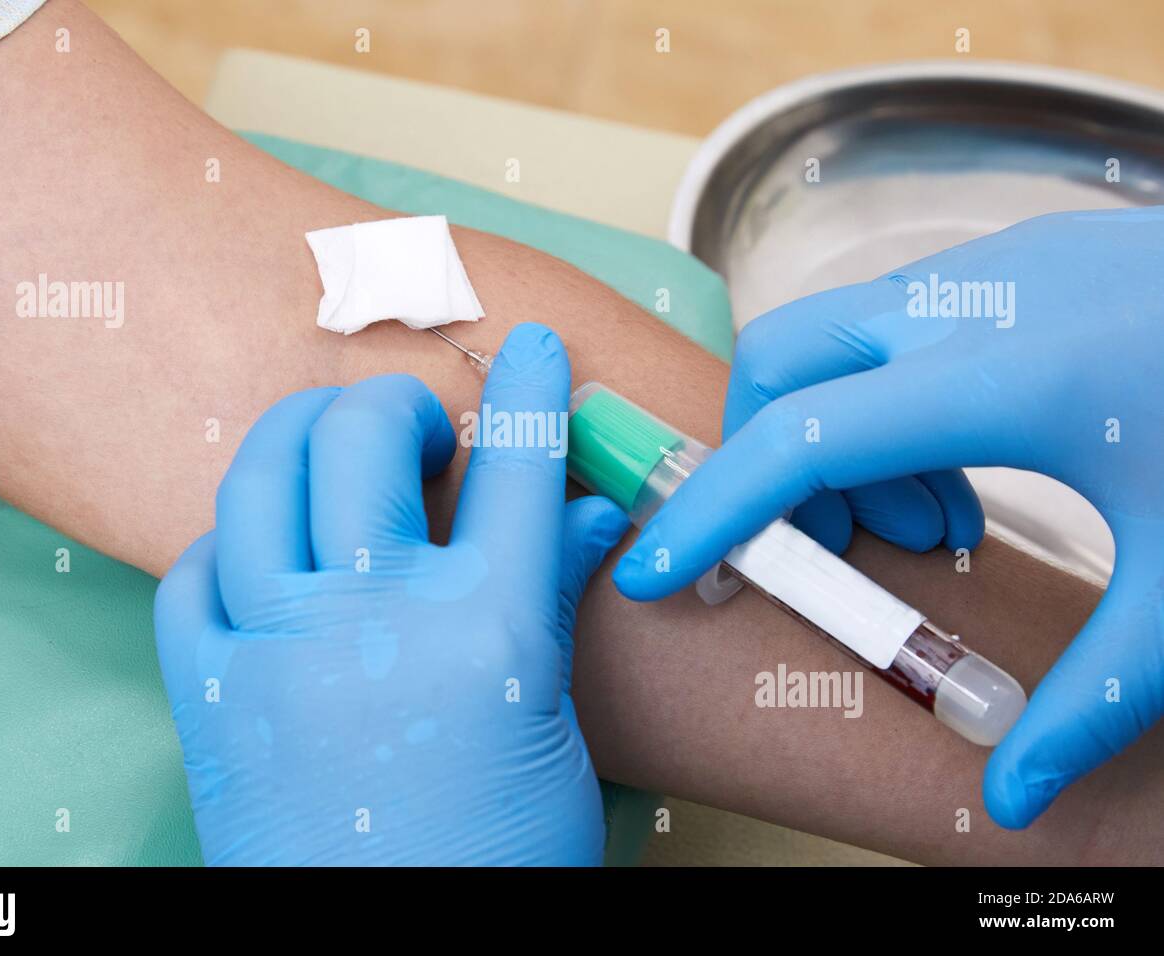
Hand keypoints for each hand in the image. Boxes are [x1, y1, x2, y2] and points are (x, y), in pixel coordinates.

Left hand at [155, 323, 628, 864]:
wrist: (394, 948)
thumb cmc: (497, 857)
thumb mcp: (552, 726)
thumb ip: (552, 602)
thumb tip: (580, 514)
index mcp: (484, 627)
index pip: (513, 465)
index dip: (525, 389)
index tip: (526, 346)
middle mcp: (371, 619)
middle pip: (364, 435)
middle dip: (397, 400)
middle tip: (420, 425)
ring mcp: (276, 649)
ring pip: (261, 478)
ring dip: (304, 435)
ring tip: (334, 449)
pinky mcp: (210, 694)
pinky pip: (193, 571)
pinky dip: (231, 540)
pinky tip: (264, 550)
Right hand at [613, 206, 1163, 827]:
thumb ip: (1092, 700)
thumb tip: (1008, 789)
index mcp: (1010, 376)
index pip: (798, 438)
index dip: (712, 510)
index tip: (659, 571)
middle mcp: (979, 301)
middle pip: (782, 362)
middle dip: (763, 460)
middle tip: (843, 545)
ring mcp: (995, 268)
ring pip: (833, 344)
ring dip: (836, 439)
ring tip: (936, 518)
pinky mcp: (1016, 264)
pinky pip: (892, 331)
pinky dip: (887, 408)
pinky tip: (971, 468)